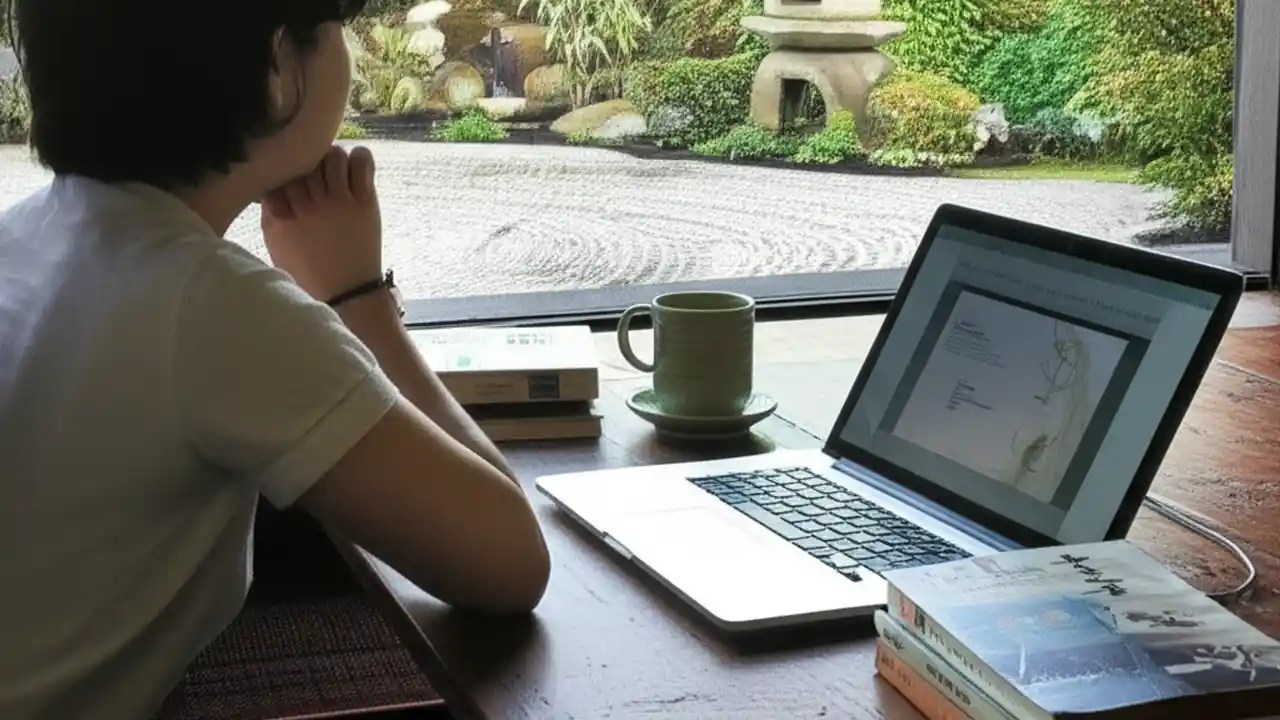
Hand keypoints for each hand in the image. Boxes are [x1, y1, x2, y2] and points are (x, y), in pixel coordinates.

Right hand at [261, 145, 382, 301]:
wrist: (347, 294)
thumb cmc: (310, 272)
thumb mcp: (277, 246)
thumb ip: (270, 215)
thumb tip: (271, 185)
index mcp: (281, 218)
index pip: (277, 175)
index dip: (285, 169)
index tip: (292, 175)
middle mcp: (308, 207)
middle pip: (303, 162)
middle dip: (308, 162)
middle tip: (315, 172)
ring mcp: (337, 203)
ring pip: (331, 154)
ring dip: (332, 157)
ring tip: (335, 170)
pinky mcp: (364, 203)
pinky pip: (360, 162)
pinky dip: (359, 157)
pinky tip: (354, 167)